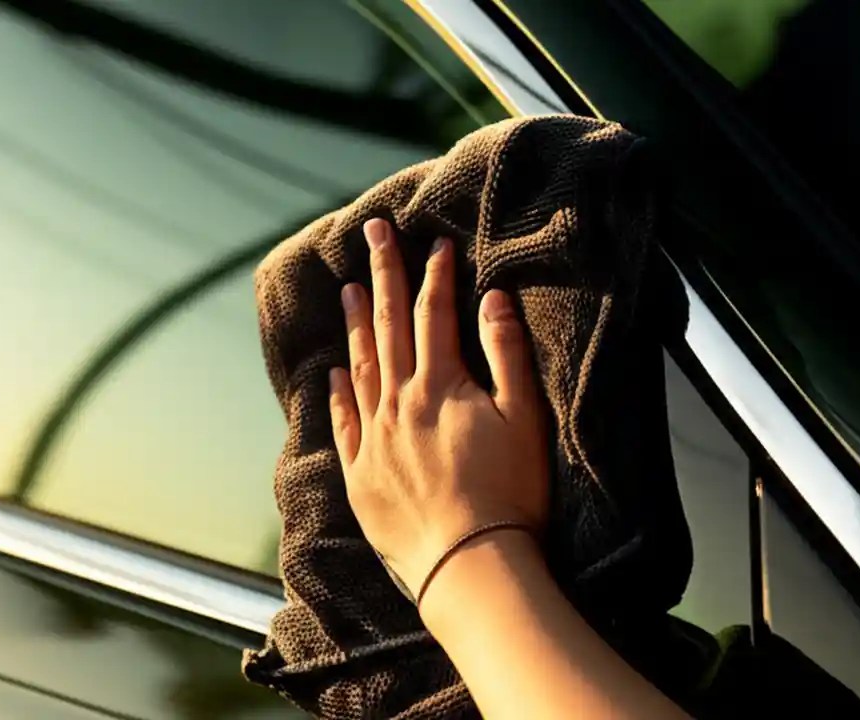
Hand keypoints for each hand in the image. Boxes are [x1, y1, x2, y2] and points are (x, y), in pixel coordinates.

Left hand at [328, 218, 550, 599]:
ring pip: (359, 367)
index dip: (435, 275)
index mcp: (439, 385)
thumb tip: (492, 298)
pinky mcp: (360, 476)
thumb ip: (506, 352)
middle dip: (380, 275)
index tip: (433, 243)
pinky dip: (338, 393)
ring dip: (353, 324)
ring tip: (344, 290)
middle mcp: (398, 403)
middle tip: (370, 234)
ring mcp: (374, 439)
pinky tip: (334, 373)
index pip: (433, 314)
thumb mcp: (524, 417)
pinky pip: (343, 423)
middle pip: (386, 327)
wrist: (471, 563)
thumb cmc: (510, 493)